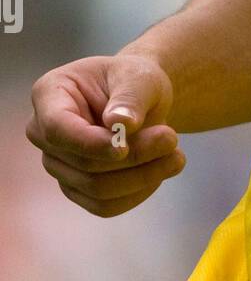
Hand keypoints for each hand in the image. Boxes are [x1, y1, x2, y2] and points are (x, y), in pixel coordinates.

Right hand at [26, 53, 184, 217]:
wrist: (141, 98)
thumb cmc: (135, 80)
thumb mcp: (139, 76)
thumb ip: (130, 97)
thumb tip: (119, 124)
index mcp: (49, 93)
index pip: (58, 129)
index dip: (90, 143)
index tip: (124, 148)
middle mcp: (43, 132)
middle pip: (83, 163)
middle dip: (134, 156)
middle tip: (173, 139)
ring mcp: (57, 163)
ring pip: (96, 189)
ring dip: (143, 176)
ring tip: (176, 155)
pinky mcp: (76, 187)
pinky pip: (104, 205)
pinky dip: (138, 192)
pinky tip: (162, 169)